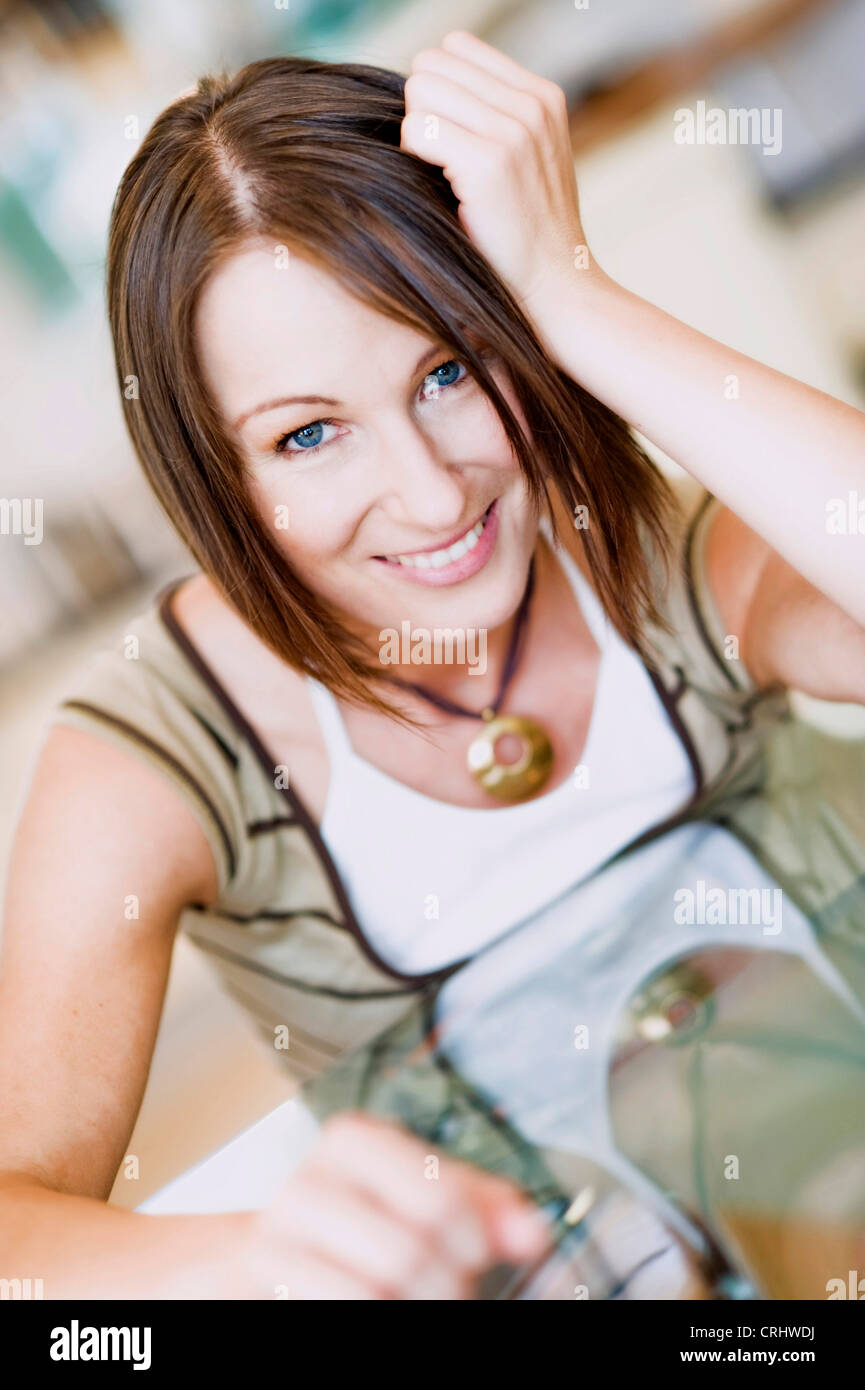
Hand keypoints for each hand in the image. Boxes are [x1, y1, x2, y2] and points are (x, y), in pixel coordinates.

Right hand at [238, 1110, 548, 1298]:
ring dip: (416, 1306)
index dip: (473, 1239)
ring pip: (379, 1288)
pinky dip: (380, 1315)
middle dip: (446, 1286)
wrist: (273, 1256)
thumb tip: (535, 1233)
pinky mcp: (266, 1280)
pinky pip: (347, 1305)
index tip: (475, 1255)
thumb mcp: (428, 1198)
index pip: (438, 1194)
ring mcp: (278, 1236)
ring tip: (417, 1299)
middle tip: (450, 1288)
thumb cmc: (366, 1222)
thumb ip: (487, 1209)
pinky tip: (383, 1304)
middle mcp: (309, 1180)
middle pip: (411, 1250)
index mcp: (352, 1141)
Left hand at [400, 29, 596, 325]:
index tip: (451, 135)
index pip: (457, 47)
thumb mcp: (530, 157)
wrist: (557, 286)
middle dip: (423, 108)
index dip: (440, 89)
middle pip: (432, 64)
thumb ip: (496, 115)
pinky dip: (414, 158)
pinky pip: (417, 130)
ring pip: (421, 91)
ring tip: (442, 173)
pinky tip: (440, 189)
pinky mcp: (489, 163)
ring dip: (417, 134)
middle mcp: (531, 104)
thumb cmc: (530, 232)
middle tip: (440, 159)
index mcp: (542, 95)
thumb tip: (427, 87)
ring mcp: (513, 131)